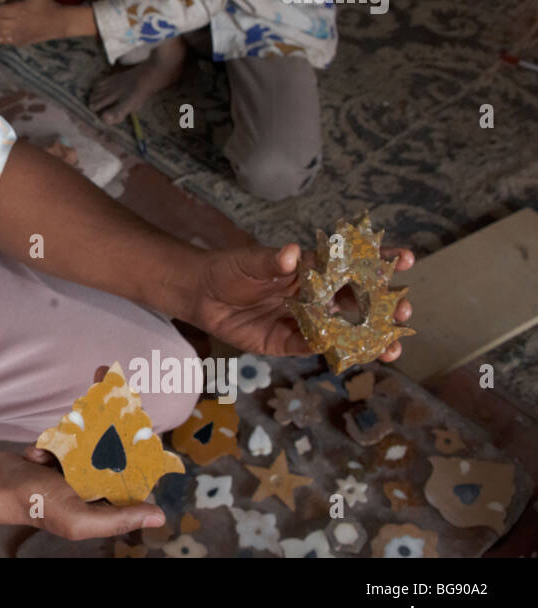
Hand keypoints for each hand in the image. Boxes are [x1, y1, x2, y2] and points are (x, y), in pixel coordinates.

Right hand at [1, 365, 165, 541]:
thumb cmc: (36, 505)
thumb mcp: (80, 519)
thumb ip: (119, 519)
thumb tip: (159, 517)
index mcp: (103, 503)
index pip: (132, 474)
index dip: (141, 449)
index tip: (145, 423)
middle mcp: (91, 485)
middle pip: (114, 449)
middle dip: (118, 420)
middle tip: (119, 389)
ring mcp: (72, 468)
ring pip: (91, 437)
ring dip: (90, 414)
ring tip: (99, 379)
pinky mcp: (54, 454)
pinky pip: (64, 436)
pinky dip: (51, 440)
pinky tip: (36, 455)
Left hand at [188, 242, 414, 357]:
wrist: (202, 294)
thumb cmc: (231, 269)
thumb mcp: (251, 261)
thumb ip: (272, 259)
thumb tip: (293, 253)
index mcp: (313, 271)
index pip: (352, 264)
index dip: (380, 261)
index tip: (406, 259)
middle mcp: (315, 296)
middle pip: (359, 303)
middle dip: (386, 308)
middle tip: (404, 312)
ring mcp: (305, 320)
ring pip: (344, 331)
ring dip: (369, 339)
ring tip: (392, 348)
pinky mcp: (288, 342)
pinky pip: (314, 347)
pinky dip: (331, 351)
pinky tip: (350, 355)